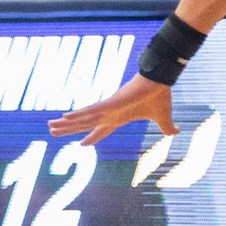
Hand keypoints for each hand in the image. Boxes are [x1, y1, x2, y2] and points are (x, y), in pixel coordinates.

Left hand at [49, 74, 176, 143]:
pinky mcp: (111, 102)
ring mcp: (108, 108)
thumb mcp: (163, 117)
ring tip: (49, 127)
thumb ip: (167, 127)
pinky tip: (65, 117)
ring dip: (66, 123)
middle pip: (85, 124)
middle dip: (69, 129)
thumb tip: (176, 132)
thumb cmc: (159, 96)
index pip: (102, 130)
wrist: (161, 81)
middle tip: (51, 131)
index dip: (91, 137)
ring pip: (83, 118)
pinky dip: (78, 114)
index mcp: (119, 118)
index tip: (81, 144)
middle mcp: (110, 113)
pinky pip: (91, 110)